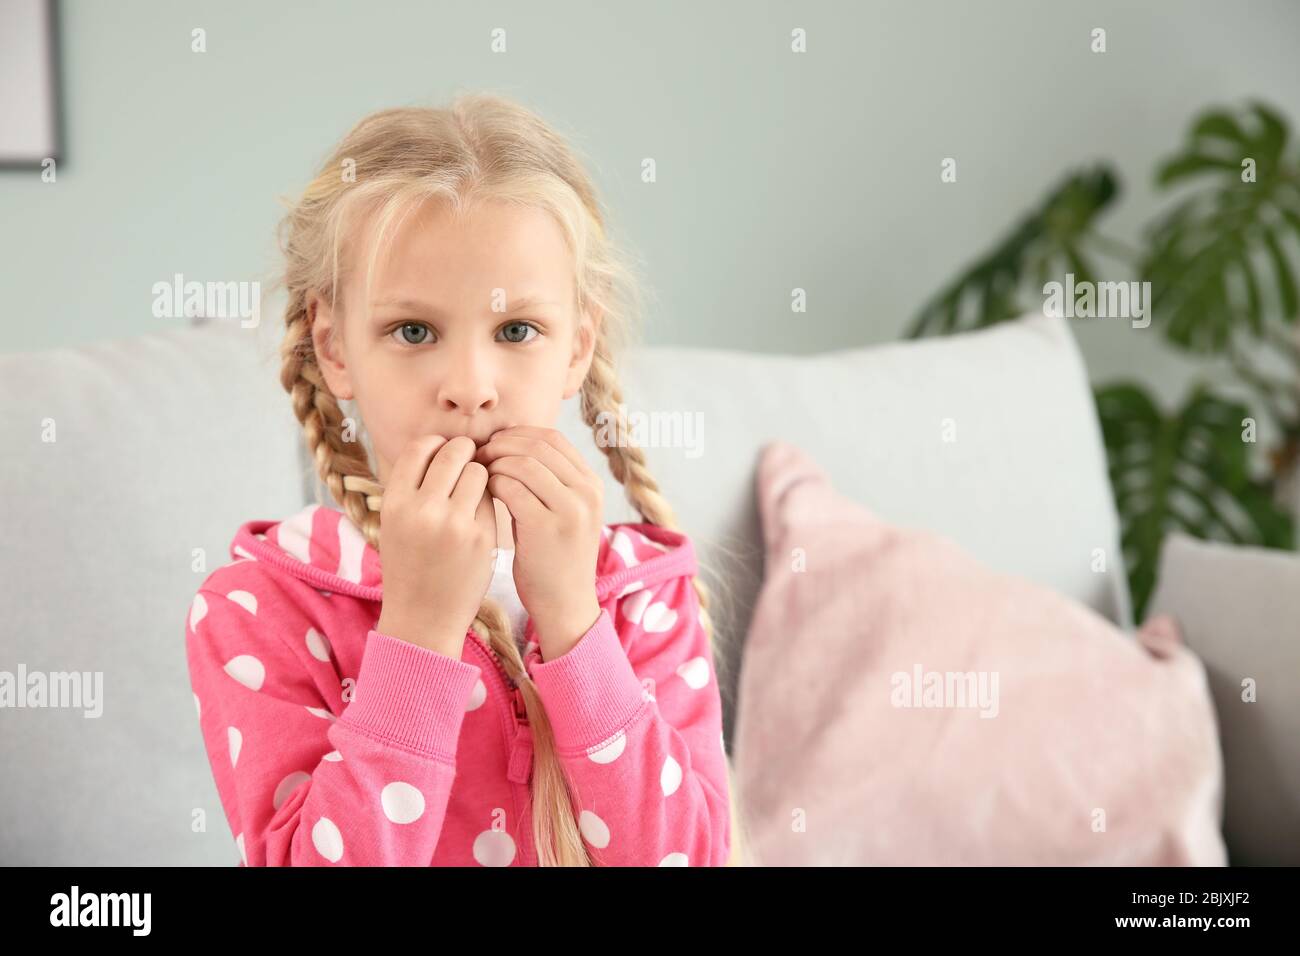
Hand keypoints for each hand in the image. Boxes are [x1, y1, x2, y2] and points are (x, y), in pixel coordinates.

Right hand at [375, 434, 497, 653]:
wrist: (422, 618)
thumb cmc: (410, 565)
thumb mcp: (395, 523)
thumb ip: (414, 486)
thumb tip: (442, 444)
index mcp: (394, 502)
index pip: (420, 446)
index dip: (436, 444)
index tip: (444, 453)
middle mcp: (422, 509)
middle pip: (454, 452)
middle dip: (465, 453)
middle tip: (468, 465)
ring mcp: (454, 523)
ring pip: (479, 471)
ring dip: (480, 475)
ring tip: (473, 493)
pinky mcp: (482, 538)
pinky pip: (492, 500)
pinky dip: (489, 502)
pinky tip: (480, 517)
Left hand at [474, 426, 602, 658]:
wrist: (565, 604)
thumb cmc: (554, 557)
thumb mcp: (563, 513)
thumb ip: (548, 481)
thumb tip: (508, 445)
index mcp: (591, 484)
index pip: (552, 439)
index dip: (519, 435)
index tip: (495, 444)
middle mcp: (586, 493)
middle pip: (537, 446)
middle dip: (502, 446)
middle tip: (480, 456)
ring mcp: (570, 510)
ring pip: (523, 464)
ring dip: (494, 464)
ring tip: (480, 476)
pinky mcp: (546, 528)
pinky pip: (511, 489)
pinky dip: (492, 485)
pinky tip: (484, 495)